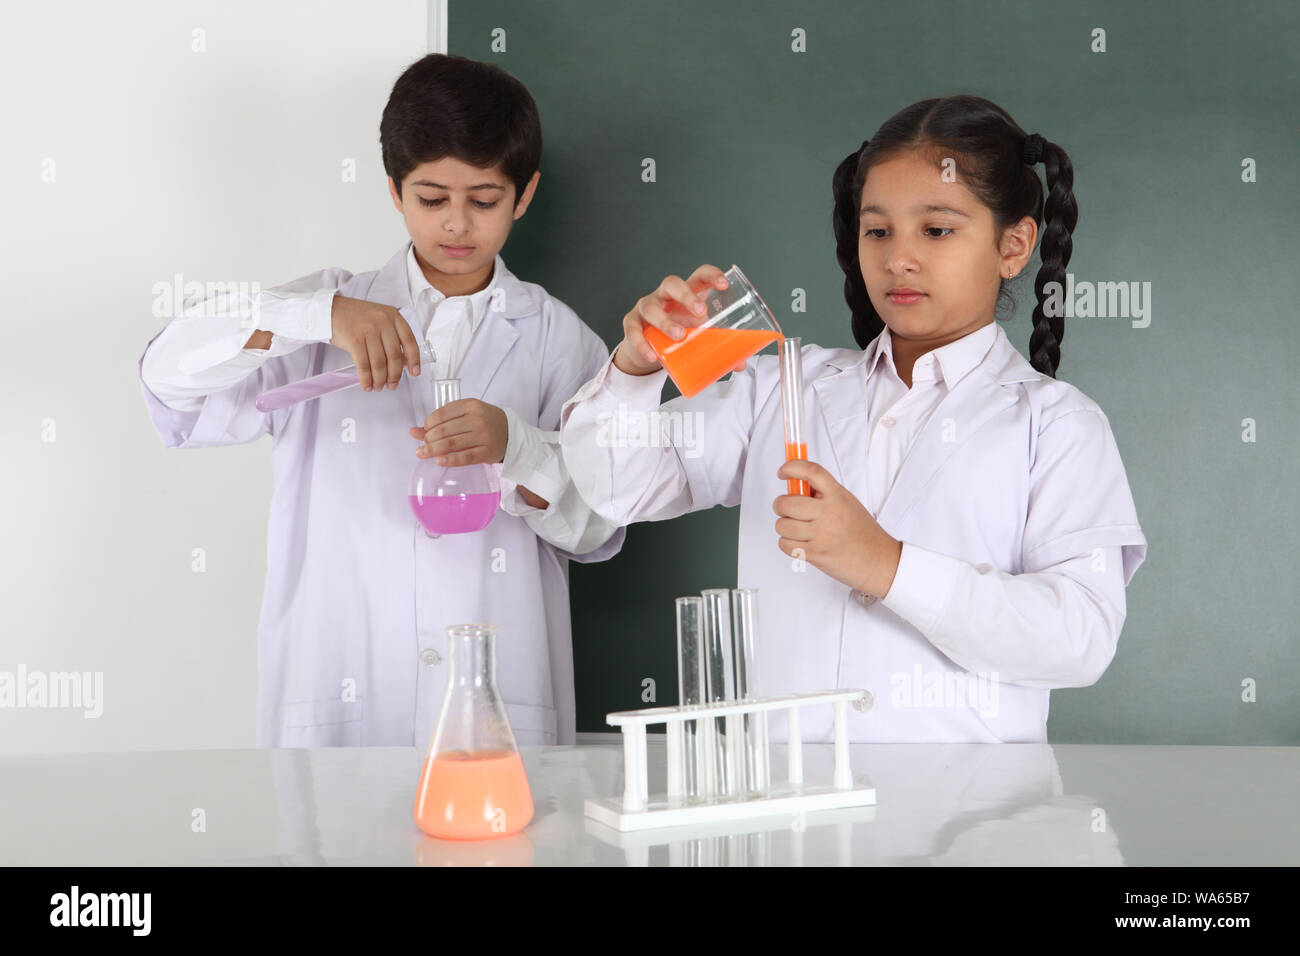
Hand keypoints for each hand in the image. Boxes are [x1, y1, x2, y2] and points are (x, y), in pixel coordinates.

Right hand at [329, 295, 422, 391]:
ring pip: (379, 363)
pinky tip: (367, 385)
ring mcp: (369, 330)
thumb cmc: (355, 316)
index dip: (414, 359)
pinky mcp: (355, 340)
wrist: (331, 310)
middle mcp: (383, 322)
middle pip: (395, 356)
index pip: (410, 341)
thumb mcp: (379, 317)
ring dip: (379, 380)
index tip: (415, 372)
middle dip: (395, 375)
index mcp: (393, 316)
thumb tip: (402, 361)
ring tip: (378, 386)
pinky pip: (364, 365)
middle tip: (392, 385)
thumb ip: (392, 334)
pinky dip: (366, 378)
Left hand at [409, 398, 507, 466]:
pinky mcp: (487, 452)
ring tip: (422, 454)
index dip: (428, 423)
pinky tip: (439, 461)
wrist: (511, 433)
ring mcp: (483, 435)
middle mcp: (477, 419)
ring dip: (433, 450)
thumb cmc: (484, 422)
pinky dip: (450, 460)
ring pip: (451, 444)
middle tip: (423, 446)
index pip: (441, 414)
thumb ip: (440, 422)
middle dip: (428, 439)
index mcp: (471, 405)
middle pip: (444, 430)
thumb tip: (412, 432)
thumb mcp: (465, 415)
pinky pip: (465, 457)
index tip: (425, 430)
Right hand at [612, 265, 747, 376]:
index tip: (724, 284)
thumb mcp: (698, 337)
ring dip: (665, 321)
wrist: (649, 350)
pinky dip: (642, 343)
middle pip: (672, 283)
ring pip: (651, 306)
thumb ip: (719, 347)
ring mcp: (646, 307)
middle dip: (686, 295)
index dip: (711, 275)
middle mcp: (665, 296)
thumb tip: (740, 364)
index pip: (699, 275)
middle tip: (701, 313)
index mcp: (687, 294)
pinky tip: (653, 355)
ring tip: (679, 336)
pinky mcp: (631, 323)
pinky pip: (633, 330)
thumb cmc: (679, 335)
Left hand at [773, 459, 902, 597]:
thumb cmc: (863, 532)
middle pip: (787, 502)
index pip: (811, 472)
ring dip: (785, 527)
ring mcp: (821, 534)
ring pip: (782, 525)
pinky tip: (800, 542)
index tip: (783, 472)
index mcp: (837, 496)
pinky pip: (785, 544)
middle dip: (780, 505)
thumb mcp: (847, 502)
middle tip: (787, 508)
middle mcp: (829, 513)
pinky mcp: (815, 554)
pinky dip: (787, 544)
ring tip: (798, 529)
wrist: (878, 560)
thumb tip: (796, 485)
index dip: (791, 467)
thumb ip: (824, 493)